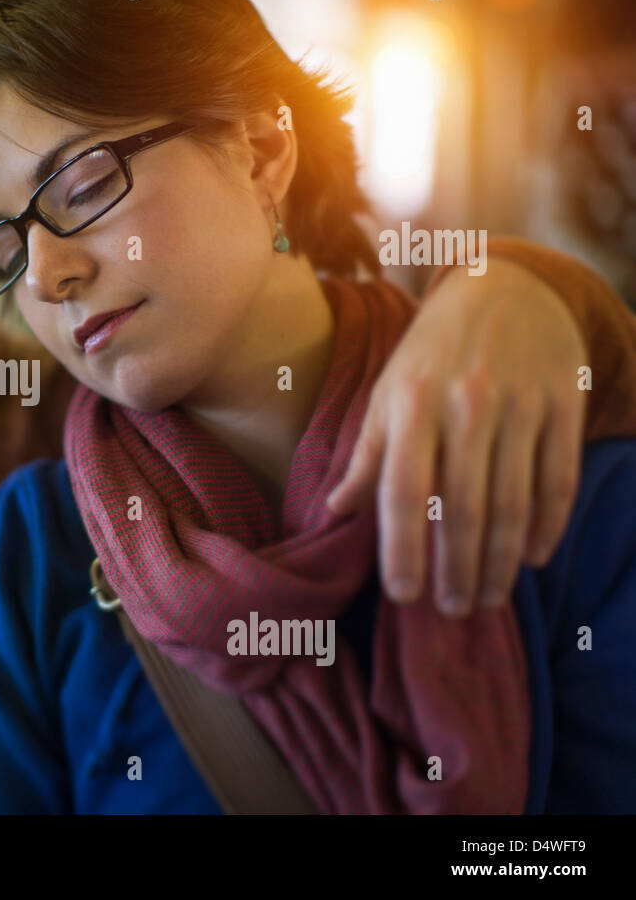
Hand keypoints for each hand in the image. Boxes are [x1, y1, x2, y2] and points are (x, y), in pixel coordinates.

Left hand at [326, 259, 587, 615]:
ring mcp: (520, 403)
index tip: (404, 596)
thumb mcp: (388, 392)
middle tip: (454, 611)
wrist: (505, 288)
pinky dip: (549, 525)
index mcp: (412, 403)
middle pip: (462, 506)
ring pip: (513, 501)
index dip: (402, 548)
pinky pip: (559, 478)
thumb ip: (367, 455)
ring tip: (488, 598)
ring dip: (500, 560)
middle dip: (457, 568)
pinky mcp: (564, 403)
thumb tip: (335, 511)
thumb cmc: (432, 352)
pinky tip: (532, 558)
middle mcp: (466, 404)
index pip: (404, 490)